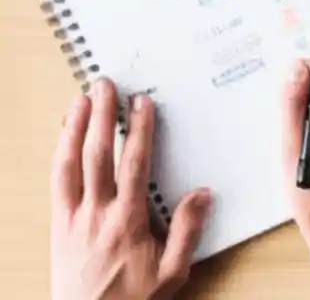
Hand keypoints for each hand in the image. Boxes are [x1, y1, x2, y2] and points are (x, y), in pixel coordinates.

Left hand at [51, 79, 210, 299]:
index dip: (139, 130)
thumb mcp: (173, 272)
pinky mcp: (58, 225)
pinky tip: (63, 139)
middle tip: (106, 86)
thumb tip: (202, 195)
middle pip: (97, 154)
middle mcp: (96, 213)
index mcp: (127, 221)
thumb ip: (187, 231)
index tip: (142, 104)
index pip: (134, 164)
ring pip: (69, 163)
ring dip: (73, 128)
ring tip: (80, 100)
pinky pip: (56, 182)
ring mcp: (72, 217)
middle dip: (102, 116)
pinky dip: (59, 154)